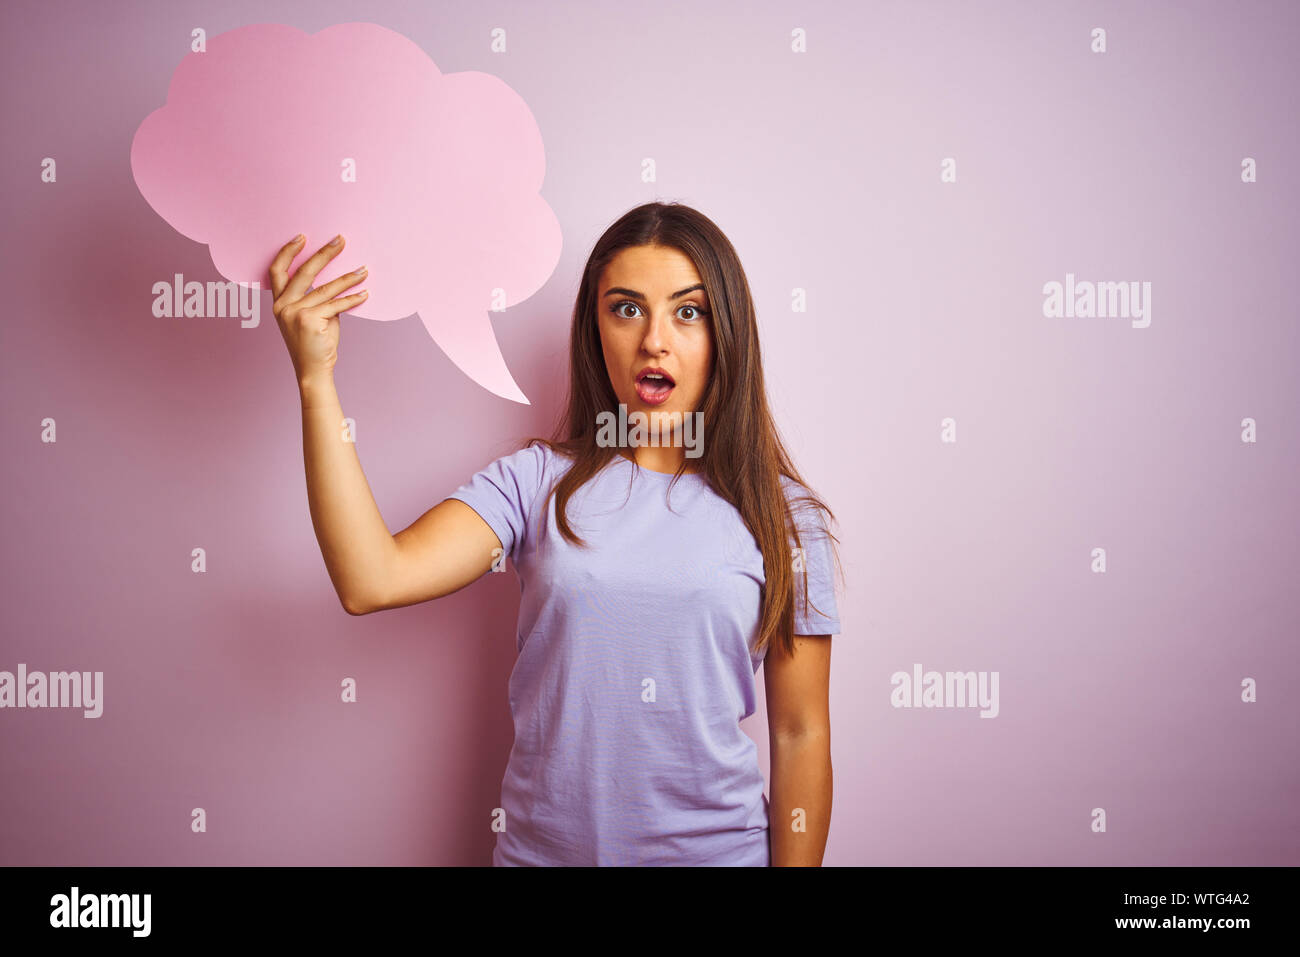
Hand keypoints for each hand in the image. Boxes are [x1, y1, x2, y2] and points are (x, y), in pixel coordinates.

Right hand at [268, 233, 367, 387]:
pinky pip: (336, 305)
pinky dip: (353, 299)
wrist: (313, 370)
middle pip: (303, 272)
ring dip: (348, 278)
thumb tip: (339, 280)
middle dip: (324, 254)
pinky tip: (365, 293)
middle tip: (340, 240)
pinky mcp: (310, 320)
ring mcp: (295, 313)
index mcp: (278, 303)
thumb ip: (319, 299)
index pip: (277, 271)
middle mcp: (283, 306)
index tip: (302, 237)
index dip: (288, 252)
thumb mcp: (313, 316)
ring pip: (326, 289)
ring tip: (363, 270)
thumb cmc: (315, 344)